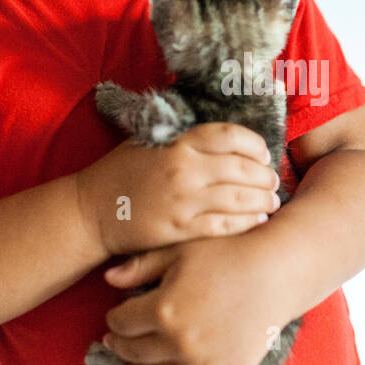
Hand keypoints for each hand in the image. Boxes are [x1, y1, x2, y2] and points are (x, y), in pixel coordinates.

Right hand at [75, 122, 281, 257]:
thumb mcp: (148, 142)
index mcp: (178, 143)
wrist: (90, 211)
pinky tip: (256, 221)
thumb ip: (184, 139)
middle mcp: (184, 169)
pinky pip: (224, 225)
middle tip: (273, 181)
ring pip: (239, 199)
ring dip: (263, 200)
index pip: (230, 135)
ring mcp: (183, 201)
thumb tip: (224, 139)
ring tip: (272, 202)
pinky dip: (246, 223)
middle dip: (265, 176)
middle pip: (243, 169)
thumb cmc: (119, 173)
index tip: (263, 154)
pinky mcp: (179, 229)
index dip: (255, 144)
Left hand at [97, 235, 291, 364]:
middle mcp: (179, 342)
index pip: (121, 324)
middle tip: (113, 345)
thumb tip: (107, 279)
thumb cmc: (227, 254)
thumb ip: (141, 266)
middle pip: (135, 353)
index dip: (114, 321)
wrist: (276, 274)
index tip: (115, 318)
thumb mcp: (180, 251)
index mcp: (162, 310)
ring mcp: (203, 363)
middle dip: (120, 348)